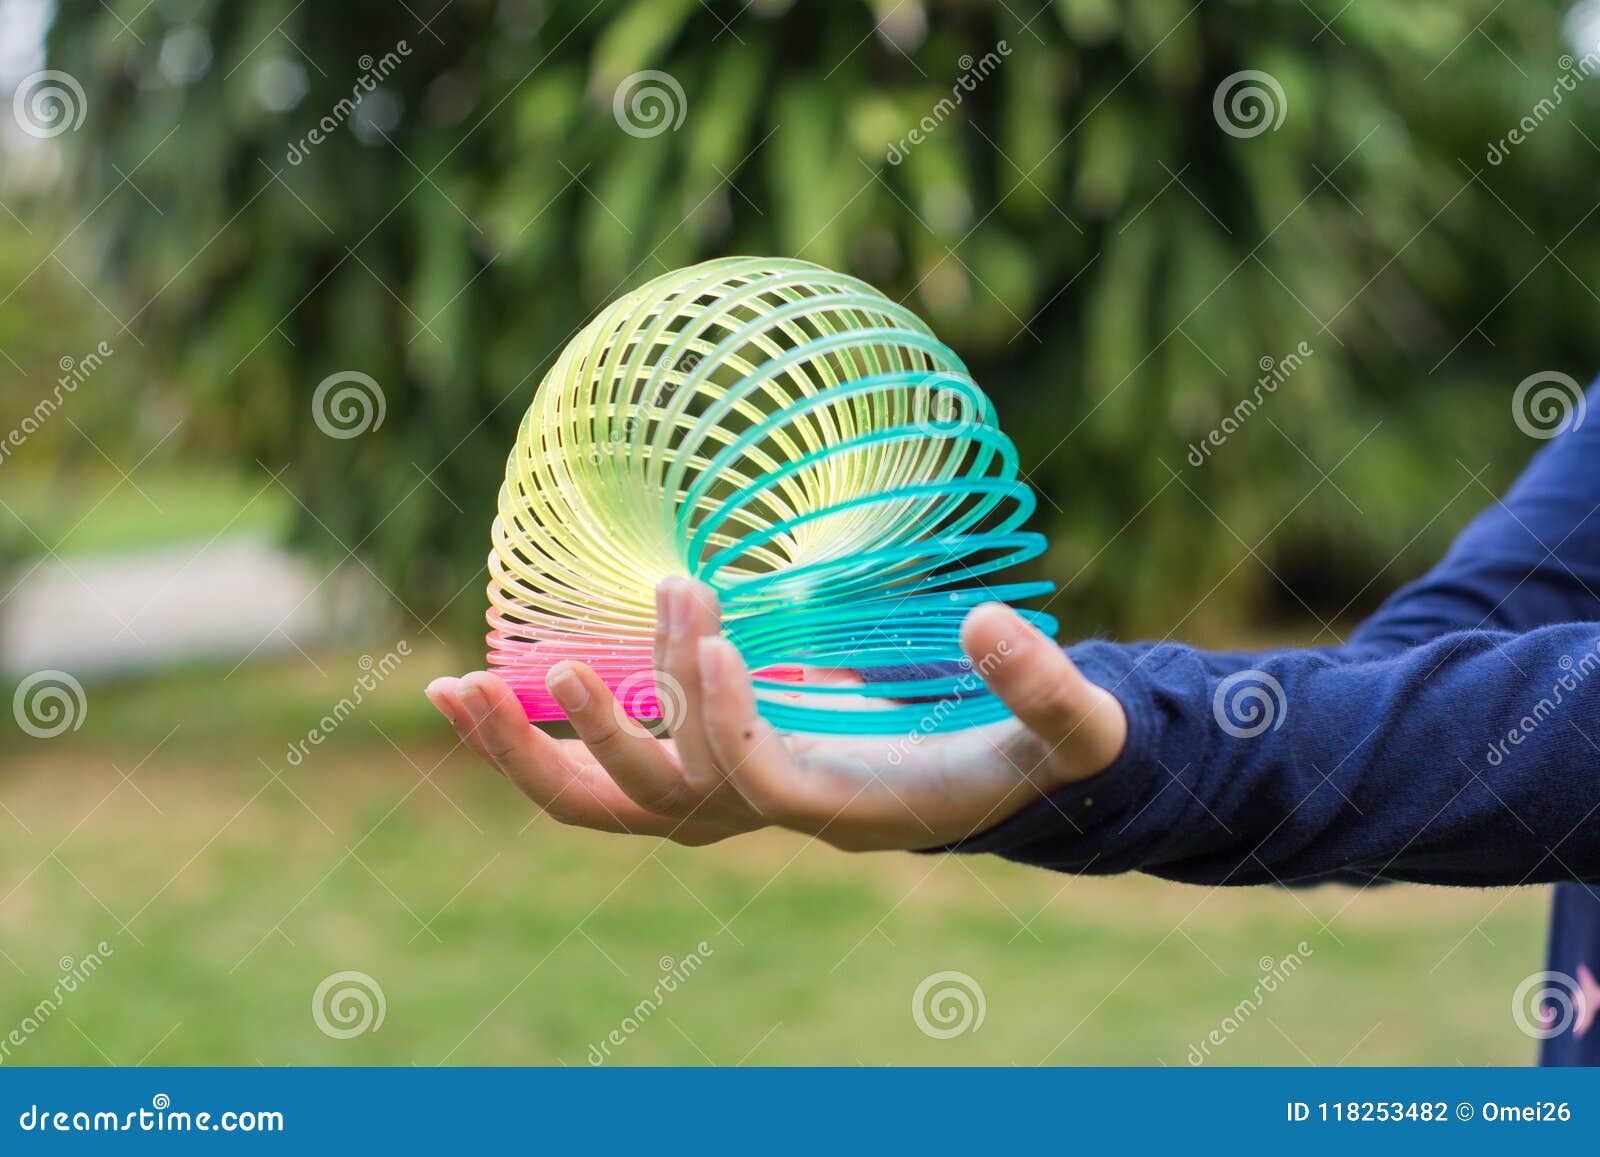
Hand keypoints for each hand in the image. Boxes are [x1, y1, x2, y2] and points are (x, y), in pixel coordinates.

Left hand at [425, 579, 1126, 850]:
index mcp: (846, 805)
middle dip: (595, 750)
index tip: (709, 626)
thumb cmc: (1032, 761)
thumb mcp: (1068, 731)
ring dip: (528, 753)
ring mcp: (726, 799)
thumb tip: (988, 621)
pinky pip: (604, 773)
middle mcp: (770, 812)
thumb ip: (1047, 686)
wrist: (990, 786)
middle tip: (540, 671)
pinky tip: (482, 687)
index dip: (726, 720)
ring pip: (606, 807)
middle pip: (654, 815)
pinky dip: (538, 739)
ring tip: (450, 687)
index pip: (762, 783)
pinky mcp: (705, 769)